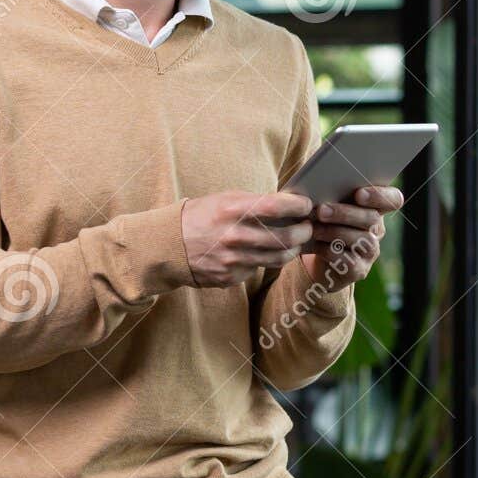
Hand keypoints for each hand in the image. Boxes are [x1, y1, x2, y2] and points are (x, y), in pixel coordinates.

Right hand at [180, 191, 314, 287]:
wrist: (170, 245)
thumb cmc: (201, 216)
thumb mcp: (225, 199)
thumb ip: (256, 202)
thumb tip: (289, 204)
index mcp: (233, 210)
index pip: (277, 206)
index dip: (298, 206)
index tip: (306, 205)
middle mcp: (235, 236)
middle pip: (285, 238)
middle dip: (303, 232)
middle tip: (306, 227)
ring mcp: (233, 260)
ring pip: (278, 258)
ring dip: (292, 249)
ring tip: (294, 242)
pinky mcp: (231, 277)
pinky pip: (258, 269)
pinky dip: (264, 261)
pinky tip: (261, 253)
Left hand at [300, 185, 402, 292]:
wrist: (316, 259)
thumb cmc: (321, 223)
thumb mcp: (326, 204)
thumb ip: (331, 193)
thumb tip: (318, 183)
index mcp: (374, 208)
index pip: (393, 199)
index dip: (380, 195)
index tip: (359, 193)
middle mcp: (376, 230)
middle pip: (372, 218)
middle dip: (345, 213)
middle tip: (321, 210)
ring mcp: (370, 251)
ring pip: (362, 239)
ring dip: (335, 232)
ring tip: (314, 228)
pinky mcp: (359, 270)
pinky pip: (350, 260)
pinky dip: (330, 251)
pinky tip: (316, 245)